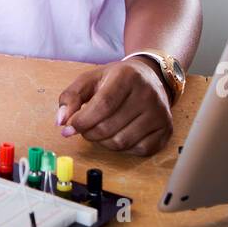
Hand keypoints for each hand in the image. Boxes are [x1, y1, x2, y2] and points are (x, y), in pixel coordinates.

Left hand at [57, 58, 172, 155]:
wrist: (150, 77)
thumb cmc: (116, 80)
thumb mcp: (90, 80)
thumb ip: (71, 97)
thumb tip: (61, 122)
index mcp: (128, 76)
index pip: (103, 105)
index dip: (82, 121)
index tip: (69, 129)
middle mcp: (148, 94)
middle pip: (109, 127)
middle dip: (89, 132)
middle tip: (84, 128)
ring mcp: (160, 113)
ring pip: (121, 142)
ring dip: (103, 142)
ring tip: (100, 130)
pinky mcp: (166, 129)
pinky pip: (138, 150)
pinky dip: (123, 148)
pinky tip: (119, 133)